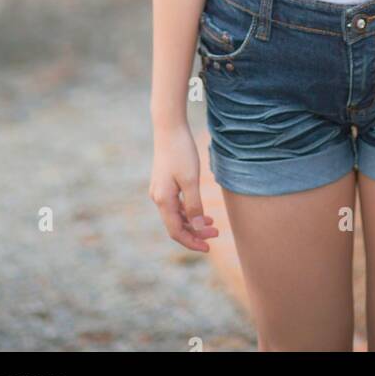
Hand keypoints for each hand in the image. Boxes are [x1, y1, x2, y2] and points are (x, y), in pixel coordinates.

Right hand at [150, 120, 219, 252]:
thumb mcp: (191, 180)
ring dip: (193, 222)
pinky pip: (176, 204)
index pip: (176, 231)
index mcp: (163, 200)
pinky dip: (189, 210)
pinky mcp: (164, 183)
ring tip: (212, 223)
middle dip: (195, 233)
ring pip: (176, 215)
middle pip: (176, 225)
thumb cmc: (181, 152)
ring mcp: (160, 190)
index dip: (192, 242)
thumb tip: (197, 226)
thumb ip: (194, 205)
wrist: (169, 128)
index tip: (209, 247)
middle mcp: (158, 198)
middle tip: (216, 234)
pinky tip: (201, 210)